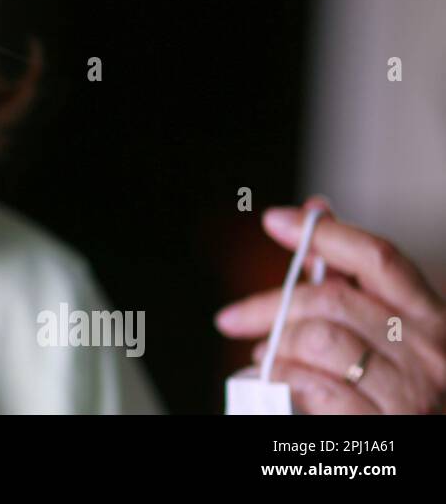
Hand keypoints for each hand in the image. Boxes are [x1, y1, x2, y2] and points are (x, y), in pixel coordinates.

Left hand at [216, 195, 445, 413]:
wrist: (424, 450)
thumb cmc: (405, 391)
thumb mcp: (392, 334)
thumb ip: (355, 279)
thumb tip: (315, 211)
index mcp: (432, 319)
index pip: (379, 260)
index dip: (326, 234)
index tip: (275, 221)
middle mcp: (429, 352)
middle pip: (333, 299)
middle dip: (271, 304)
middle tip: (236, 317)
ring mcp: (410, 392)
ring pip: (319, 339)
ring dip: (277, 344)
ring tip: (263, 357)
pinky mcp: (384, 428)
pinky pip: (315, 387)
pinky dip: (283, 379)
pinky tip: (274, 381)